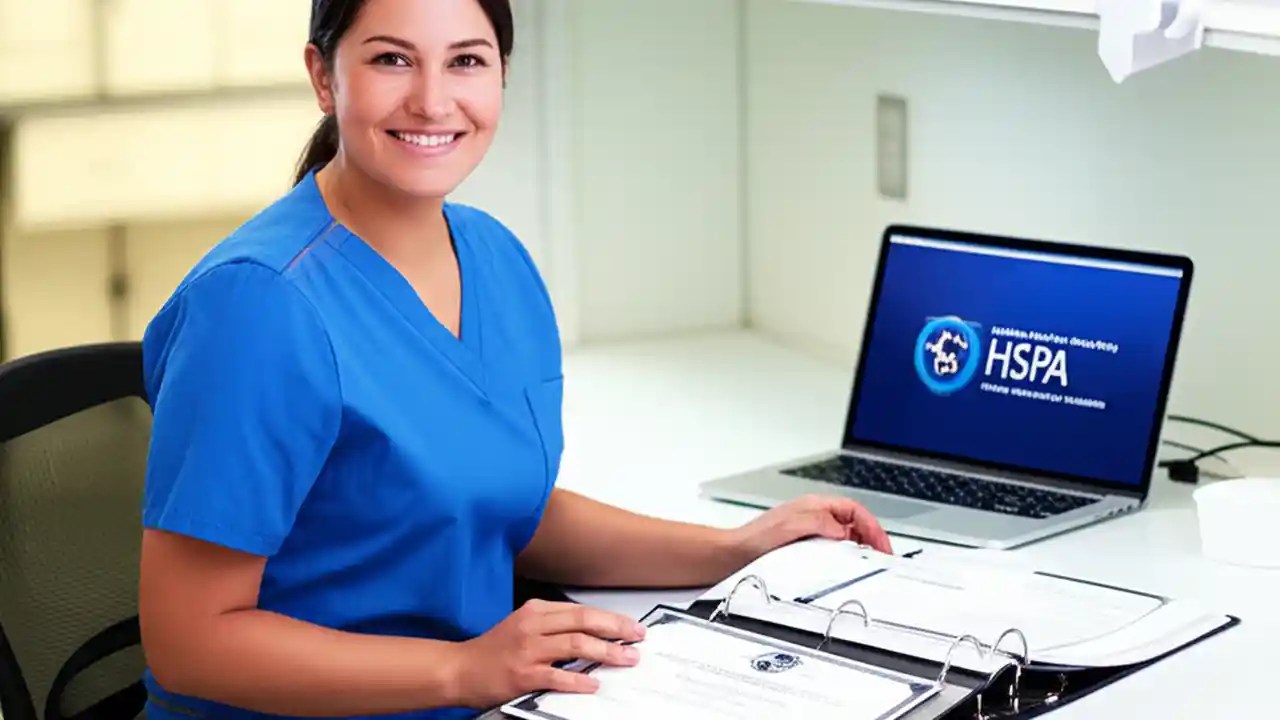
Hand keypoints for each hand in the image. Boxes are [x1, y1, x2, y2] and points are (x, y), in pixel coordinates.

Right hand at [451, 599, 645, 708]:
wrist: (461, 669)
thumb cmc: (494, 650)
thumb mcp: (523, 625)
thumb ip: (554, 625)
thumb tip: (592, 632)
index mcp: (535, 611)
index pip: (581, 610)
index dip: (610, 618)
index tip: (630, 626)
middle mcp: (532, 626)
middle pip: (583, 621)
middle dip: (616, 629)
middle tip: (637, 637)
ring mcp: (528, 650)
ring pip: (576, 645)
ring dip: (606, 652)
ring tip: (626, 658)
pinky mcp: (523, 675)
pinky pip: (557, 676)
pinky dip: (578, 680)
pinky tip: (594, 683)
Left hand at [729, 494, 892, 562]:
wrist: (734, 554)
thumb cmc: (756, 539)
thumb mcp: (791, 527)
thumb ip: (819, 522)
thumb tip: (842, 529)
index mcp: (815, 506)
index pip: (854, 511)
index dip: (872, 527)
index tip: (882, 546)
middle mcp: (814, 515)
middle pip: (853, 522)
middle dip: (871, 537)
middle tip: (881, 557)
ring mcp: (810, 530)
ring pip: (845, 535)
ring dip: (859, 547)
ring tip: (868, 563)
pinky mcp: (805, 545)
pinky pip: (833, 548)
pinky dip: (845, 556)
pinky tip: (845, 568)